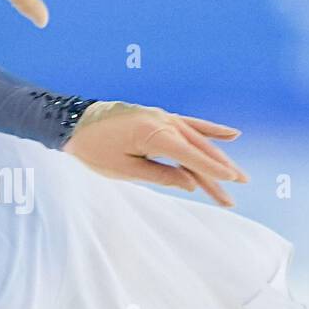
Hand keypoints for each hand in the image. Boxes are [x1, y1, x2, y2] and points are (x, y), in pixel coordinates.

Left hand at [62, 101, 248, 206]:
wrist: (71, 122)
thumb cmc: (92, 147)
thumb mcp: (124, 169)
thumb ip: (160, 175)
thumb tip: (191, 184)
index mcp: (153, 133)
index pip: (190, 155)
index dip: (212, 170)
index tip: (233, 181)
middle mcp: (162, 121)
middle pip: (197, 149)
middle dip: (218, 171)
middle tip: (235, 193)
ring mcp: (161, 116)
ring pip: (196, 139)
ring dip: (216, 157)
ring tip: (237, 175)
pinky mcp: (157, 117)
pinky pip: (188, 124)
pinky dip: (209, 130)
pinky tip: (231, 135)